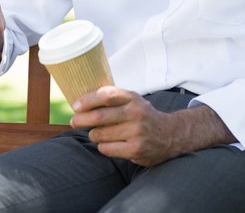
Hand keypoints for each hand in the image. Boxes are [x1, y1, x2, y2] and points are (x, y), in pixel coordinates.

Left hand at [70, 86, 235, 166]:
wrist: (170, 135)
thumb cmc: (143, 115)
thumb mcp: (132, 100)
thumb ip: (112, 97)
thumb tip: (81, 100)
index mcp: (132, 98)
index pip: (106, 95)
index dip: (87, 100)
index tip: (75, 105)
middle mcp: (135, 113)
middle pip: (100, 116)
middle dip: (81, 119)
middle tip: (74, 121)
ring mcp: (136, 132)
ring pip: (100, 134)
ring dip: (93, 134)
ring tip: (95, 133)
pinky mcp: (135, 150)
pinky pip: (107, 149)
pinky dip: (102, 146)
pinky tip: (107, 143)